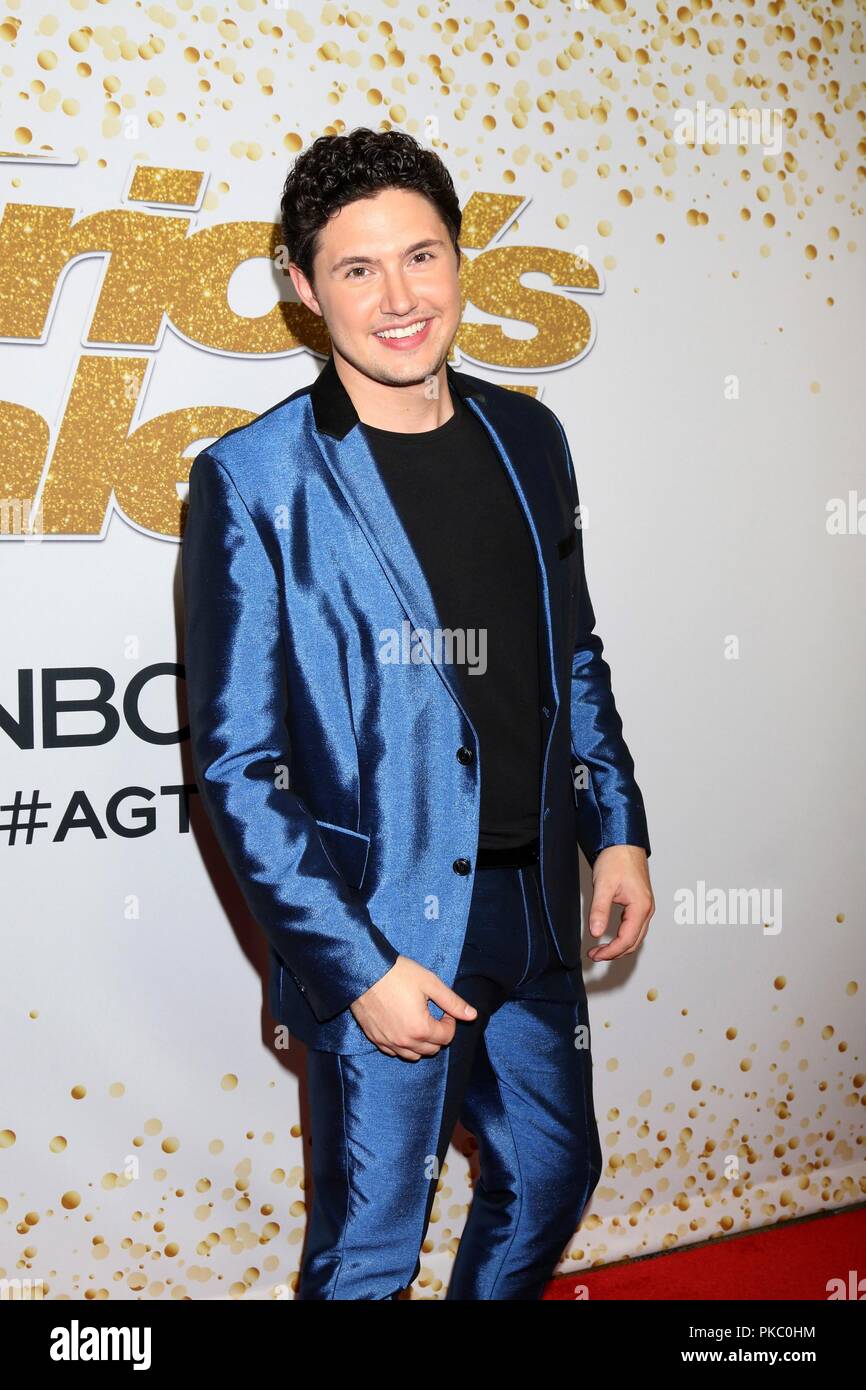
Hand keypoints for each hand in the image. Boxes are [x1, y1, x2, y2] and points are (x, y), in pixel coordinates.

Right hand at [350, 955, 477, 1060]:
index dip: (450, 1022)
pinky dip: (403, 1045)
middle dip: (438, 1034)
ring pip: (413, 1055)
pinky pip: (394, 1052)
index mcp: (421, 1029)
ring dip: (421, 1043)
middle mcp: (404, 1041)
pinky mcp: (375, 1039)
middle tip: (434, 1014)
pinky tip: (402, 1026)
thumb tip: (472, 1015)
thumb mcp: (430, 983)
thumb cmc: (398, 974)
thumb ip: (452, 1002)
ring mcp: (388, 1042)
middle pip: (432, 1049)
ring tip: (418, 1021)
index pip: (446, 1037)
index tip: (444, 1009)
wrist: (363, 971)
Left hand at [585, 844, 653, 961]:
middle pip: (633, 942)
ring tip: (600, 949)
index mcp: (641, 907)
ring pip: (635, 936)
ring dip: (619, 946)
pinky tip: (610, 937)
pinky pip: (635, 927)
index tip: (595, 955)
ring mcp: (645, 907)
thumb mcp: (603, 885)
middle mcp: (646, 909)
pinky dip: (623, 937)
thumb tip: (596, 932)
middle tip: (595, 955)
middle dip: (614, 953)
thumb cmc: (617, 859)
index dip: (610, 952)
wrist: (623, 842)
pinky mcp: (640, 903)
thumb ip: (599, 910)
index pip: (627, 940)